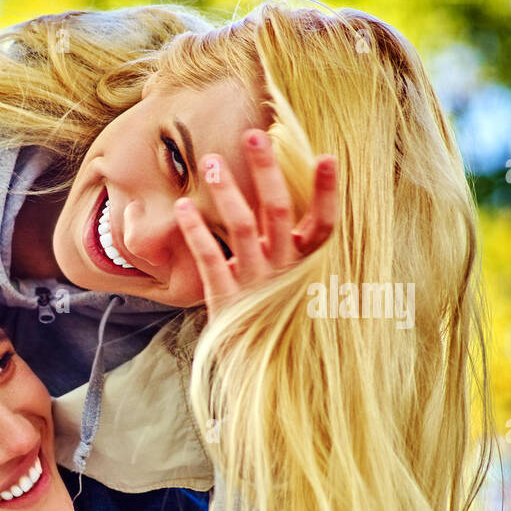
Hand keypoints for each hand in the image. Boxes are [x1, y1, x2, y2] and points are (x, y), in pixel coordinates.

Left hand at [174, 129, 337, 317]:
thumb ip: (288, 247)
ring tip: (209, 162)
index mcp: (306, 266)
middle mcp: (285, 272)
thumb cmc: (272, 318)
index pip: (325, 225)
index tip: (327, 155)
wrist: (259, 376)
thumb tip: (279, 195)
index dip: (327, 192)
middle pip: (280, 212)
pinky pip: (209, 259)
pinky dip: (196, 231)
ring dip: (226, 191)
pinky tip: (183, 206)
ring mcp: (255, 286)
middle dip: (266, 170)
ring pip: (243, 228)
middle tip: (253, 134)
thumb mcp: (289, 283)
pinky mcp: (226, 302)